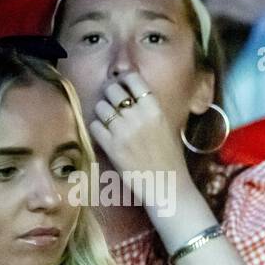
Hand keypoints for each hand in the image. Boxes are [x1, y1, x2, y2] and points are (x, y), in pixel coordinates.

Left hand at [88, 71, 191, 209]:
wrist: (168, 186)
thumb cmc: (169, 158)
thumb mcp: (165, 126)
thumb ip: (148, 109)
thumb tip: (129, 93)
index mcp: (155, 109)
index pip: (132, 79)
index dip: (123, 79)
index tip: (121, 84)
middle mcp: (138, 116)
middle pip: (112, 90)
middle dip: (109, 94)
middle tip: (112, 103)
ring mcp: (123, 131)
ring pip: (100, 106)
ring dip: (102, 112)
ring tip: (109, 121)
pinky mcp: (112, 146)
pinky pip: (94, 125)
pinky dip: (97, 128)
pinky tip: (105, 135)